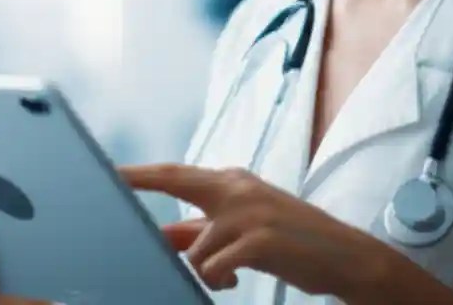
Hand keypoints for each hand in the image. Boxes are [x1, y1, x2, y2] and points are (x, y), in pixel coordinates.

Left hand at [119, 164, 381, 296]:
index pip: (174, 173)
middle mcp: (238, 188)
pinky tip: (234, 282)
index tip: (106, 171)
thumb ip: (197, 231)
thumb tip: (157, 237)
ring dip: (202, 272)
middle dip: (138, 182)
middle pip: (175, 180)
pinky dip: (217, 280)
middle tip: (108, 188)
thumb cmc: (289, 242)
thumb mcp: (240, 230)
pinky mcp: (262, 239)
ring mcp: (251, 211)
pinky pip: (215, 266)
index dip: (139, 172)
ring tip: (224, 279)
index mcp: (231, 182)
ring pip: (195, 248)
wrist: (346, 256)